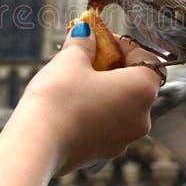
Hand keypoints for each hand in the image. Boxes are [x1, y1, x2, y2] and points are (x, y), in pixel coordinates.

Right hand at [17, 22, 161, 174]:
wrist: (37, 146)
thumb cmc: (59, 99)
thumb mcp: (70, 60)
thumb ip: (83, 43)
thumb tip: (86, 32)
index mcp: (142, 90)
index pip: (148, 58)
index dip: (125, 45)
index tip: (102, 40)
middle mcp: (142, 118)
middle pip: (136, 83)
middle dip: (114, 67)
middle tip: (88, 57)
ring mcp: (124, 139)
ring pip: (122, 106)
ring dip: (105, 90)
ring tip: (76, 80)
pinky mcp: (104, 152)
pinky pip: (107, 124)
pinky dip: (96, 111)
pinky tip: (71, 104)